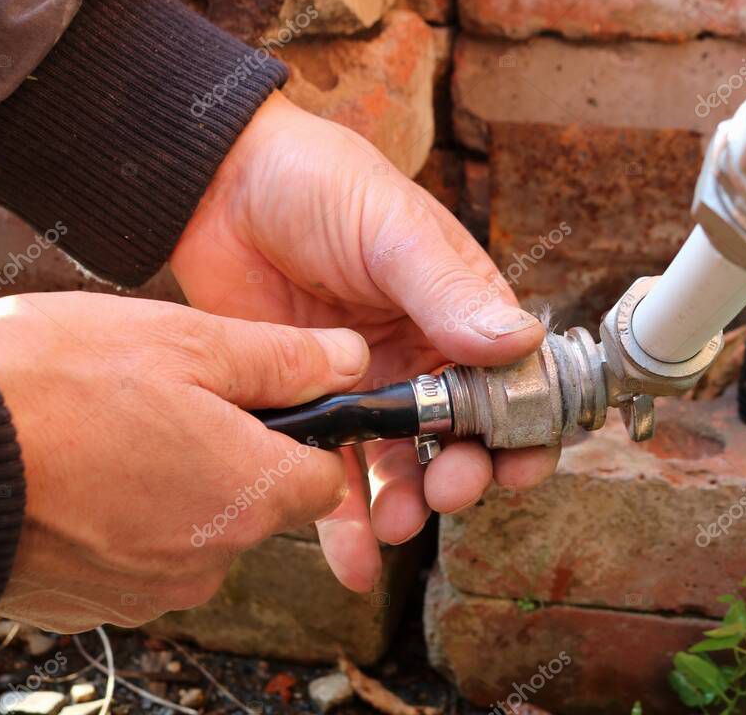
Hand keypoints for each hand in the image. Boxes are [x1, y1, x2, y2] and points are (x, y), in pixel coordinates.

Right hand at [0, 291, 368, 631]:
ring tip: (114, 433)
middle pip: (259, 505)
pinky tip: (83, 474)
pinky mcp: (95, 603)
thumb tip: (351, 360)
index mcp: (249, 494)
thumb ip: (282, 359)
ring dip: (175, 485)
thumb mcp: (185, 342)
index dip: (307, 438)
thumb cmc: (52, 387)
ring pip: (199, 530)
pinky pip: (140, 556)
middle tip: (170, 401)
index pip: (324, 481)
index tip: (274, 406)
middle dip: (233, 455)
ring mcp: (149, 589)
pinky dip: (126, 519)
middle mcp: (211, 557)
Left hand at [170, 92, 561, 591]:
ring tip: (396, 521)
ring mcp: (368, 388)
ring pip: (404, 466)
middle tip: (448, 488)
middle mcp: (423, 356)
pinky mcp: (314, 409)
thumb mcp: (393, 231)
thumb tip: (518, 342)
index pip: (515, 382)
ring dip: (409, 503)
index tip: (517, 463)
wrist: (220, 186)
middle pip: (463, 437)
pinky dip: (348, 525)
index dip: (525, 430)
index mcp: (459, 310)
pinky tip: (356, 560)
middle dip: (465, 473)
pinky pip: (337, 476)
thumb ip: (448, 292)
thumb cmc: (319, 185)